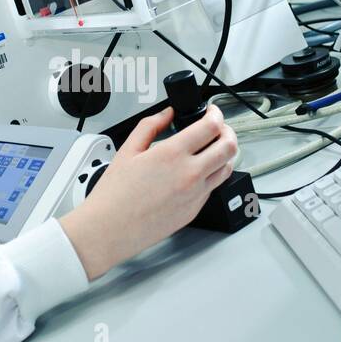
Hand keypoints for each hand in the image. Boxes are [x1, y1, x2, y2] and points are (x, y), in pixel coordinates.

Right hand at [59, 104, 237, 280]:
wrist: (110, 229)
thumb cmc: (115, 195)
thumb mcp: (127, 150)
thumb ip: (150, 126)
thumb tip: (166, 114)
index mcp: (172, 155)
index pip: (211, 127)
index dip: (216, 114)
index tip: (212, 112)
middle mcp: (189, 174)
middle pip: (229, 147)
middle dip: (228, 132)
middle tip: (220, 129)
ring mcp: (195, 194)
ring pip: (228, 169)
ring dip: (225, 155)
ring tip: (214, 150)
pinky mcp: (194, 210)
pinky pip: (213, 188)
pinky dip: (211, 175)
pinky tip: (197, 172)